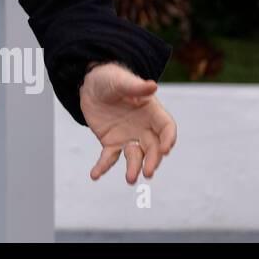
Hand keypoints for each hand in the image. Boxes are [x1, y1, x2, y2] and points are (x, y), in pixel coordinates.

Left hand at [81, 61, 177, 184]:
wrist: (91, 85)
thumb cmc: (110, 79)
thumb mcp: (120, 81)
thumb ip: (136, 86)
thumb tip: (153, 85)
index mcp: (152, 112)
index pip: (166, 128)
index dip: (168, 139)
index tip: (165, 150)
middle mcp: (144, 128)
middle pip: (153, 148)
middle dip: (152, 160)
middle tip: (147, 172)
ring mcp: (128, 138)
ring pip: (135, 156)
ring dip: (134, 168)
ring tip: (130, 179)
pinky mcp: (111, 143)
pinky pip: (109, 158)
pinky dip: (103, 167)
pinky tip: (95, 175)